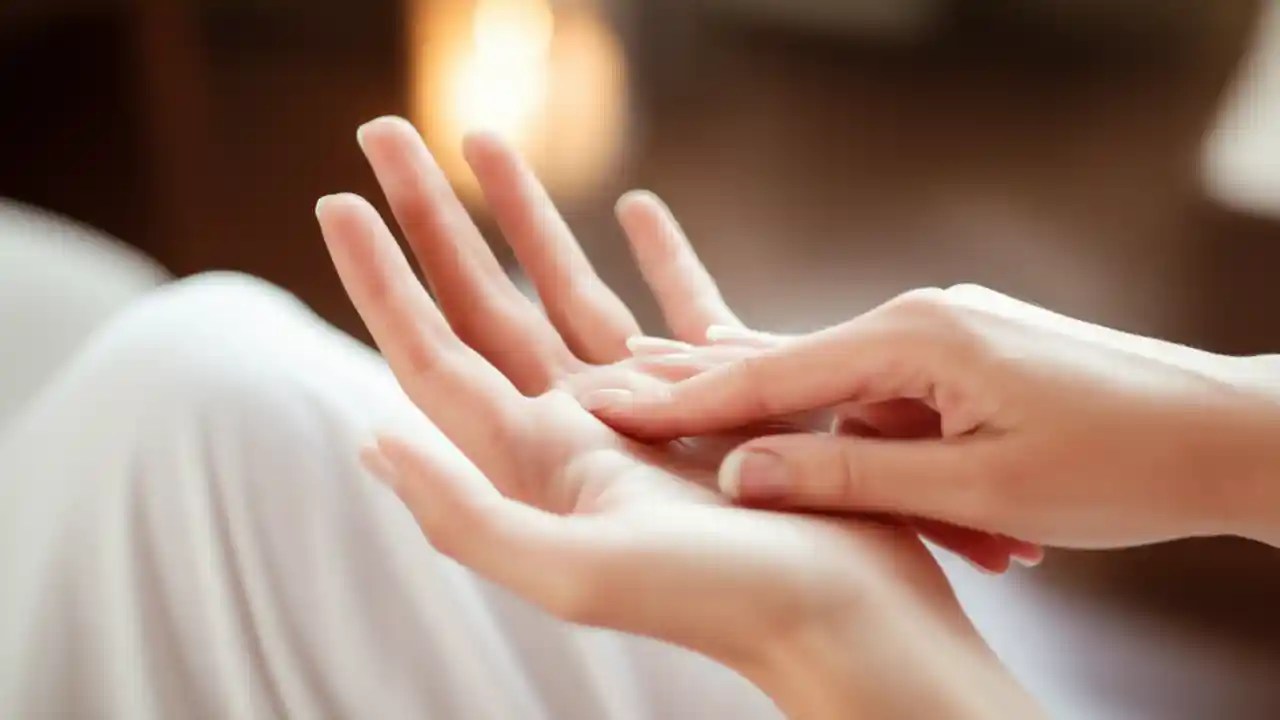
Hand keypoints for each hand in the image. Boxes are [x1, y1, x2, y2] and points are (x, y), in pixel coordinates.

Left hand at [315, 117, 1038, 717]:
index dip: (380, 282)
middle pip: (486, 307)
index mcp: (537, 464)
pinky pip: (675, 309)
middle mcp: (581, 432)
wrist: (849, 620)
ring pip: (568, 295)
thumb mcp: (577, 572)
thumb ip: (466, 515)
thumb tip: (370, 439)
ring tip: (489, 143)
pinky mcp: (722, 397)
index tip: (337, 202)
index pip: (434, 356)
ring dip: (526, 221)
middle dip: (435, 224)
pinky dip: (656, 257)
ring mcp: (651, 412)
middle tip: (388, 134)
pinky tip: (637, 209)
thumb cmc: (724, 604)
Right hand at [585, 284, 1279, 548]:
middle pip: (800, 380)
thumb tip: (740, 474)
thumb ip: (847, 479)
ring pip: (864, 411)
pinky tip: (972, 523)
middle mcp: (921, 319)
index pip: (769, 375)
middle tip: (624, 415)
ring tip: (947, 544)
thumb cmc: (1118, 466)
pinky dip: (916, 467)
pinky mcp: (976, 359)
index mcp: (913, 337)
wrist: (1231, 434)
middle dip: (740, 426)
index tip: (606, 409)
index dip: (684, 403)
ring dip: (875, 481)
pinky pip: (910, 413)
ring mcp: (951, 335)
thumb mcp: (975, 490)